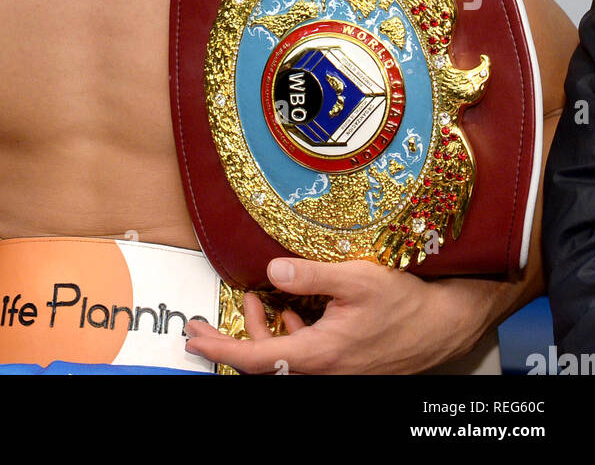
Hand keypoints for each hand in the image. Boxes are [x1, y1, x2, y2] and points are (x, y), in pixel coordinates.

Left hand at [184, 256, 498, 374]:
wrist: (446, 324)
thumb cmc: (407, 304)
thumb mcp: (356, 279)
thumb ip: (310, 275)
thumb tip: (272, 272)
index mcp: (321, 354)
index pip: (258, 360)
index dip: (222, 349)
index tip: (196, 338)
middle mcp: (325, 368)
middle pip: (267, 363)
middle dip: (235, 340)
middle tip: (207, 326)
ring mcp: (336, 367)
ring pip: (287, 357)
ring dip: (266, 331)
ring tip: (258, 298)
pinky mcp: (346, 360)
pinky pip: (306, 353)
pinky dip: (292, 331)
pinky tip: (294, 308)